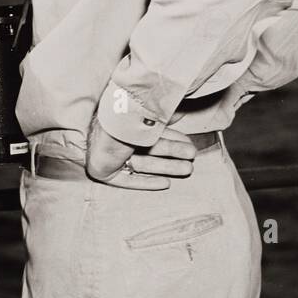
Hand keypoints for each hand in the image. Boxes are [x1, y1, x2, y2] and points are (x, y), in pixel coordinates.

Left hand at [85, 117, 199, 189]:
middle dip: (173, 153)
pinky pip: (128, 180)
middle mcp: (118, 137)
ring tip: (188, 168)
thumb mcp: (155, 114)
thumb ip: (165, 115)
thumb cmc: (132, 116)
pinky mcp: (104, 171)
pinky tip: (166, 184)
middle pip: (151, 148)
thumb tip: (180, 113)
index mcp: (127, 121)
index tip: (189, 143)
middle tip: (192, 156)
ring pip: (144, 164)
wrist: (113, 127)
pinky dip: (146, 182)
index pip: (153, 133)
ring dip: (167, 167)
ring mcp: (111, 155)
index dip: (173, 138)